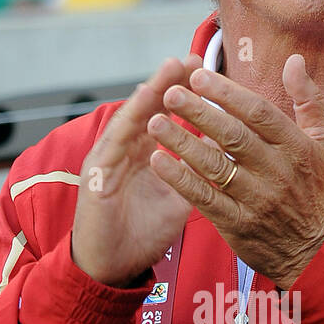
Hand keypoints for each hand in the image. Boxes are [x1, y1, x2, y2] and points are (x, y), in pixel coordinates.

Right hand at [71, 53, 204, 285]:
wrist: (111, 267)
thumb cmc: (142, 235)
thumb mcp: (178, 202)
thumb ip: (197, 178)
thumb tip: (226, 160)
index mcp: (147, 155)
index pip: (169, 117)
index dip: (189, 96)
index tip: (212, 76)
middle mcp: (128, 150)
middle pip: (152, 108)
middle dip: (172, 82)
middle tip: (193, 57)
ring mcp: (111, 158)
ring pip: (134, 116)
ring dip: (153, 89)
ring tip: (171, 66)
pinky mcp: (98, 172)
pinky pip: (117, 140)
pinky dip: (132, 118)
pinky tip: (146, 98)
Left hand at [146, 55, 323, 290]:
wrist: (311, 249)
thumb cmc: (311, 188)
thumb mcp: (322, 142)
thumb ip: (308, 100)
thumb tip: (294, 60)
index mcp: (295, 146)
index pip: (259, 113)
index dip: (227, 94)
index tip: (198, 77)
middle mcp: (277, 171)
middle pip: (234, 136)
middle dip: (199, 113)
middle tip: (170, 94)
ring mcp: (256, 199)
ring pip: (215, 166)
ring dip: (182, 143)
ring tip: (156, 123)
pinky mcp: (238, 223)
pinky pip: (205, 198)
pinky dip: (181, 180)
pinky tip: (159, 162)